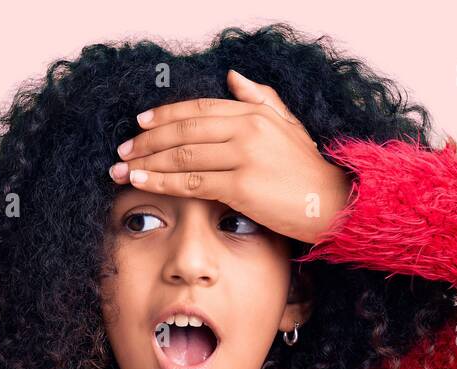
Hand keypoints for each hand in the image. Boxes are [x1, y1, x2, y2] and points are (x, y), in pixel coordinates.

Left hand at [108, 68, 351, 244]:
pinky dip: (162, 181)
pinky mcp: (241, 186)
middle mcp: (246, 129)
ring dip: (146, 161)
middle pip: (183, 130)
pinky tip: (141, 180)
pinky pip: (191, 182)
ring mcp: (243, 156)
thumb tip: (233, 76)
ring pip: (182, 155)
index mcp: (254, 113)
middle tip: (121, 149)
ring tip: (122, 168)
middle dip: (147, 140)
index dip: (165, 115)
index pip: (198, 110)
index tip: (140, 124)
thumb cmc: (311, 172)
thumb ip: (261, 99)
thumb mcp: (289, 126)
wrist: (335, 203)